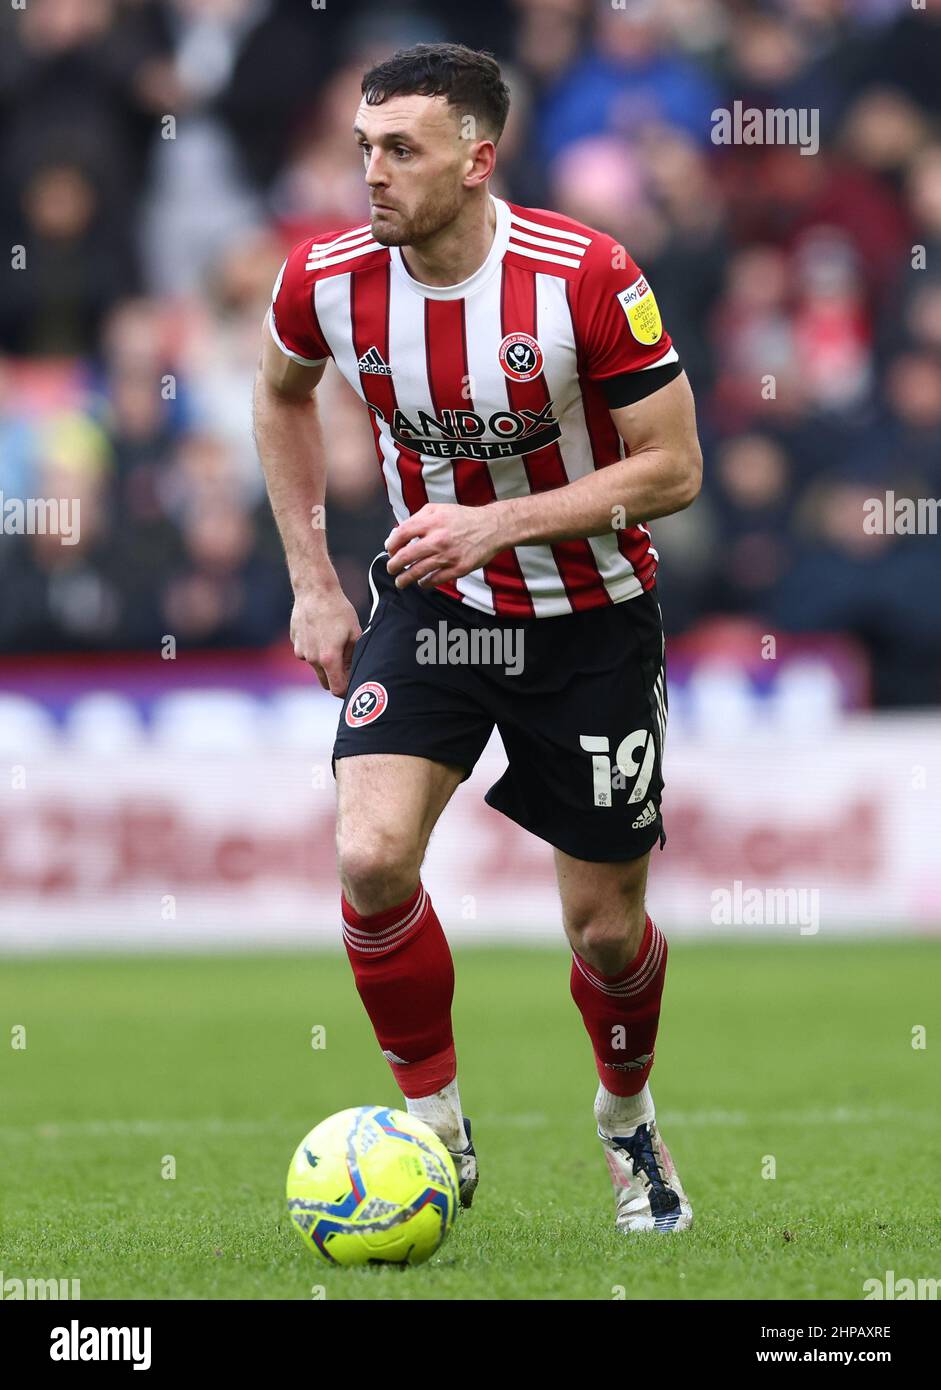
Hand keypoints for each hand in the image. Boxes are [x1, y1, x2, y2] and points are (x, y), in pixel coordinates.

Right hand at [290, 587, 360, 696]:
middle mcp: (312, 659)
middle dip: (336, 679)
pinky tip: (321, 633)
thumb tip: (354, 674)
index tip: (354, 685)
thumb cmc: (339, 611)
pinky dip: (315, 650)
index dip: (347, 691)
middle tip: (347, 667)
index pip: (337, 689)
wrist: (315, 590)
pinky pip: (307, 654)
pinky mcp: (295, 643)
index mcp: (329, 658)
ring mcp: (301, 651)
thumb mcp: (355, 633)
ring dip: (324, 663)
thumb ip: (353, 658)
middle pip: (325, 683)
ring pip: (316, 667)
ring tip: (333, 641)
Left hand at [385, 502, 505, 589]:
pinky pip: (435, 580)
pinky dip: (425, 583)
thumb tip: (397, 534)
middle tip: (391, 569)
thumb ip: (417, 518)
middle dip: (393, 565)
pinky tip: (422, 582)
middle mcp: (438, 539)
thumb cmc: (463, 518)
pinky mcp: (458, 569)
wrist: (492, 528)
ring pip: (418, 571)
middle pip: (406, 556)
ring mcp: (448, 556)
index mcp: (431, 522)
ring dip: (405, 579)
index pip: (402, 534)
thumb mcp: (438, 509)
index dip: (391, 544)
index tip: (390, 551)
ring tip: (400, 582)